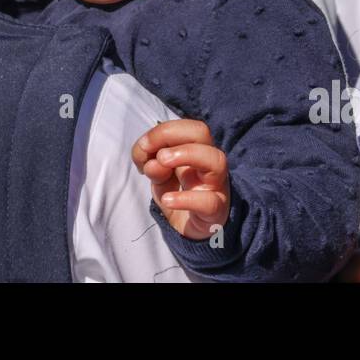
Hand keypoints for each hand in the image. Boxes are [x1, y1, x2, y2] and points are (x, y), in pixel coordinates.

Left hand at [132, 119, 229, 240]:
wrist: (191, 232)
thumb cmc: (178, 195)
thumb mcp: (159, 178)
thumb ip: (154, 166)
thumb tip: (153, 162)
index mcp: (194, 150)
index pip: (185, 127)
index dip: (161, 131)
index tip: (143, 147)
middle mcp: (207, 163)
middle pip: (202, 132)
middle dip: (170, 134)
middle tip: (152, 153)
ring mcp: (215, 186)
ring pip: (215, 160)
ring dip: (185, 154)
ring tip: (161, 163)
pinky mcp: (215, 212)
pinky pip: (209, 202)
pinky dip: (186, 198)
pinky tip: (168, 199)